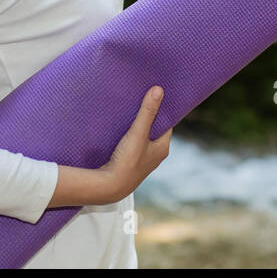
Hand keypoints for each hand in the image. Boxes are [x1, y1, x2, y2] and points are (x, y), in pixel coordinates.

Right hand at [100, 86, 171, 202]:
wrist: (109, 187)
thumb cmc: (127, 162)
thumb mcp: (138, 133)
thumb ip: (147, 112)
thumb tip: (159, 90)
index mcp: (163, 148)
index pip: (167, 124)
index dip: (162, 110)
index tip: (157, 97)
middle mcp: (155, 155)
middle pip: (155, 130)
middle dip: (149, 117)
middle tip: (142, 100)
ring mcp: (142, 160)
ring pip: (143, 138)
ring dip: (138, 126)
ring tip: (131, 111)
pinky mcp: (130, 164)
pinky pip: (133, 145)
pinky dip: (130, 136)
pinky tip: (121, 129)